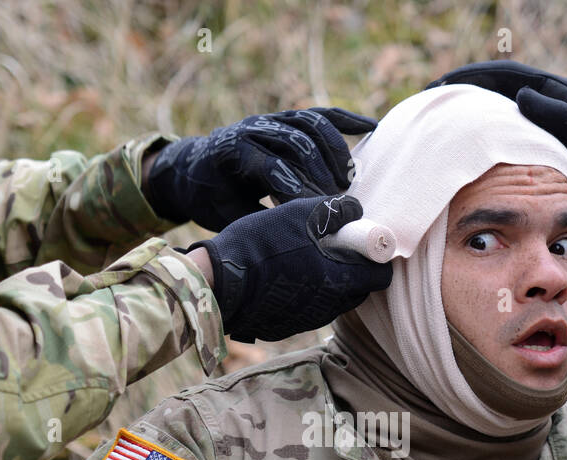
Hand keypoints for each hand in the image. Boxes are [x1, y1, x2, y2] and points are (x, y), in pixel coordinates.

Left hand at [144, 108, 376, 231]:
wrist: (194, 169)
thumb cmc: (213, 199)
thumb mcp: (226, 215)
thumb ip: (258, 221)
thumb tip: (296, 238)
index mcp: (233, 152)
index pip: (273, 168)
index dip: (299, 191)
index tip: (319, 214)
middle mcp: (252, 128)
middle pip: (296, 144)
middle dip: (321, 174)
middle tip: (339, 201)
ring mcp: (270, 118)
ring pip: (310, 125)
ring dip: (335, 150)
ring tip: (350, 178)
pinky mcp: (286, 117)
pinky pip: (320, 115)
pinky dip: (347, 121)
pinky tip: (373, 128)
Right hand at [190, 193, 392, 341]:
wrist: (220, 282)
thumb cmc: (261, 244)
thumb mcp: (300, 214)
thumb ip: (336, 211)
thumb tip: (356, 210)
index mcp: (340, 281)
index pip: (381, 277)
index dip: (376, 258)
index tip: (362, 243)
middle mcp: (330, 307)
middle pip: (360, 289)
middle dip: (355, 270)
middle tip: (334, 248)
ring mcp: (310, 319)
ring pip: (335, 300)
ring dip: (331, 281)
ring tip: (307, 259)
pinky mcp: (290, 326)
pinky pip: (310, 308)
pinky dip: (309, 293)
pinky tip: (287, 275)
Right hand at [428, 61, 566, 239]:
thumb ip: (559, 116)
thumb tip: (520, 98)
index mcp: (560, 92)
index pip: (506, 76)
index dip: (471, 78)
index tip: (441, 86)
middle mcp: (552, 102)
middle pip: (497, 90)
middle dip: (463, 94)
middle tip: (430, 104)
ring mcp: (550, 122)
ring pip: (501, 113)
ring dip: (472, 116)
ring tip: (441, 126)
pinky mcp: (550, 144)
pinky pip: (510, 135)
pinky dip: (487, 138)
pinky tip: (470, 153)